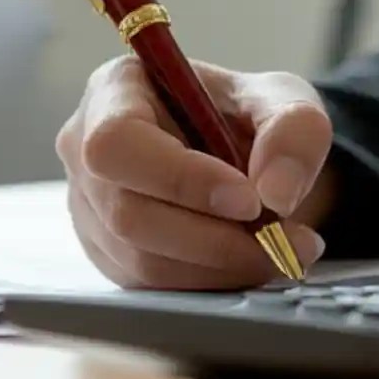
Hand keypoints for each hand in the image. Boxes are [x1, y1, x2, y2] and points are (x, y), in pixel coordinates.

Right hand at [57, 56, 333, 289]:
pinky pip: (156, 287)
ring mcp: (92, 209)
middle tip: (283, 238)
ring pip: (144, 260)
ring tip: (284, 250)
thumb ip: (294, 131)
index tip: (249, 200)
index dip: (179, 178)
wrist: (246, 155)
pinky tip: (254, 260)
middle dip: (214, 237)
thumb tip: (275, 193)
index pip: (117, 142)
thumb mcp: (286, 100)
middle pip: (128, 213)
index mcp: (113, 91)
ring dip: (222, 266)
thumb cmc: (249, 115)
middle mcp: (85, 150)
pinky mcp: (112, 255)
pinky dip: (214, 282)